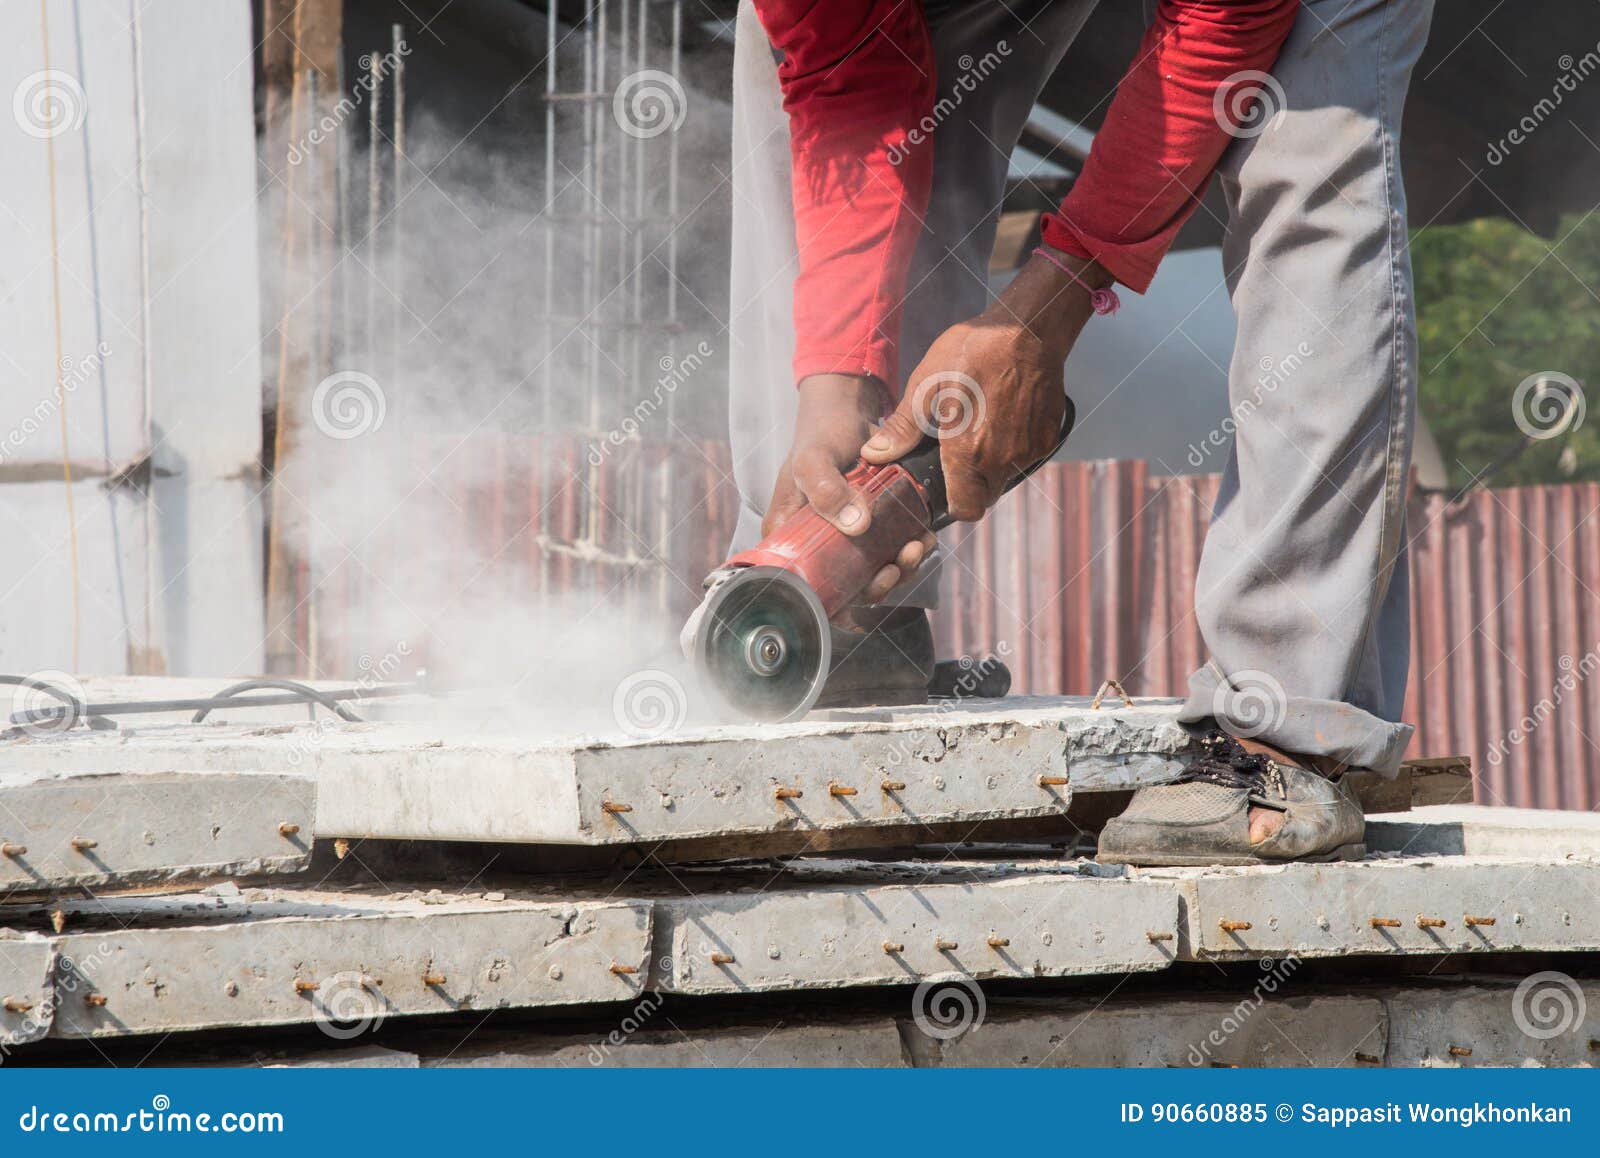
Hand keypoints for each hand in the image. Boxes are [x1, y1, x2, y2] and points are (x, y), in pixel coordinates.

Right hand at [766, 373, 936, 603]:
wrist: (847, 412)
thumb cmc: (819, 436)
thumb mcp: (813, 459)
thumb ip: (826, 489)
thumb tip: (857, 526)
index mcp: (791, 539)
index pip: (806, 588)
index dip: (836, 603)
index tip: (864, 588)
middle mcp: (818, 545)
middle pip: (846, 588)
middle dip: (878, 586)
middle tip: (897, 565)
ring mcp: (847, 537)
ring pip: (873, 572)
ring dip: (900, 569)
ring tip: (916, 547)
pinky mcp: (874, 527)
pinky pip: (892, 550)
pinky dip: (911, 549)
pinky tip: (924, 537)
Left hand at [862, 250, 1109, 520]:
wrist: (1029, 327)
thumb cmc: (973, 351)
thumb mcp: (926, 385)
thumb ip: (903, 428)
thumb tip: (874, 455)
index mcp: (969, 453)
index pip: (965, 510)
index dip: (953, 505)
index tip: (945, 488)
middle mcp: (1003, 460)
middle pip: (985, 497)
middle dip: (971, 487)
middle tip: (958, 456)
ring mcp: (1030, 450)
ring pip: (1007, 477)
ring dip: (993, 466)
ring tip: (980, 430)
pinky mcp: (1049, 437)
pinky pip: (1027, 457)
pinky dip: (1014, 447)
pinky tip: (1003, 418)